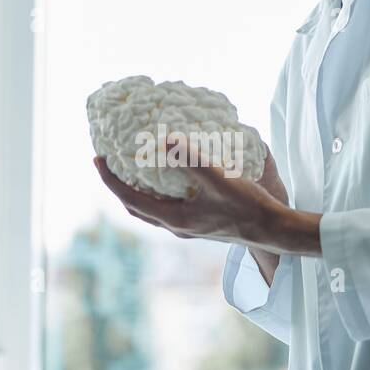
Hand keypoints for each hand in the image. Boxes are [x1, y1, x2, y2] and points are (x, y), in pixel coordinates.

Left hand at [92, 142, 320, 255]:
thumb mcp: (217, 178)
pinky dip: (156, 193)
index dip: (109, 180)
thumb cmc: (247, 206)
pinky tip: (168, 176)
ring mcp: (188, 227)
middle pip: (135, 207)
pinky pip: (167, 207)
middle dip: (117, 186)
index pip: (129, 199)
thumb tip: (164, 140)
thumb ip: (190, 158)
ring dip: (136, 191)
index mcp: (173, 219)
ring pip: (150, 209)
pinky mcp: (200, 223)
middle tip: (108, 164)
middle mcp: (176, 226)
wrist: (272, 229)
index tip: (96, 159)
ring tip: (132, 168)